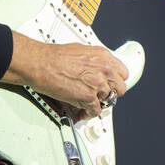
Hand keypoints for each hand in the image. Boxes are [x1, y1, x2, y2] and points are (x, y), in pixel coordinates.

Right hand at [4, 35, 128, 119]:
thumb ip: (94, 61)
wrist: (41, 63)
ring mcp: (97, 84)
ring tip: (88, 103)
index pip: (123, 73)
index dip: (115, 81)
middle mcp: (104, 70)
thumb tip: (96, 68)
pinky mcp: (88, 98)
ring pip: (108, 101)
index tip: (110, 84)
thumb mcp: (81, 51)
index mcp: (103, 57)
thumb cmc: (54, 56)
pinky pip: (96, 111)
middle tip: (100, 95)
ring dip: (98, 103)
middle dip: (110, 93)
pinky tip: (82, 111)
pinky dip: (88, 113)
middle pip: (120, 88)